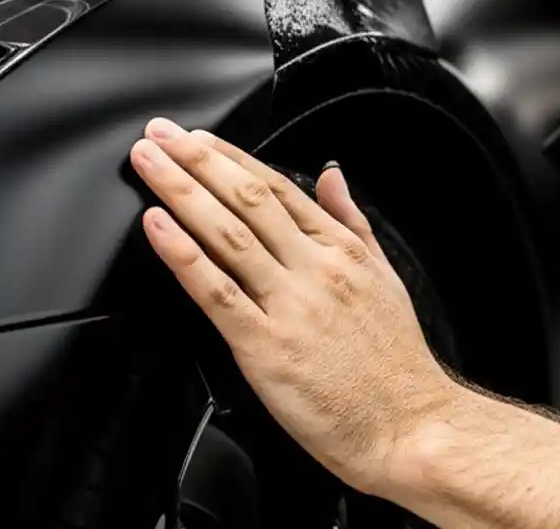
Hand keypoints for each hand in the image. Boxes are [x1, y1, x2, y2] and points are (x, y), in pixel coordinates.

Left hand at [129, 118, 464, 494]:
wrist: (410, 425)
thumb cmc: (396, 364)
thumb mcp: (387, 276)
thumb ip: (353, 223)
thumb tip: (332, 177)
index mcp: (342, 250)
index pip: (277, 187)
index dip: (230, 157)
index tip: (197, 138)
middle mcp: (315, 269)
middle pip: (246, 198)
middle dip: (197, 160)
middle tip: (159, 134)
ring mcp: (290, 305)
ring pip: (227, 234)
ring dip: (182, 191)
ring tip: (149, 164)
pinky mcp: (266, 347)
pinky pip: (217, 292)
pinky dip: (184, 255)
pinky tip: (158, 227)